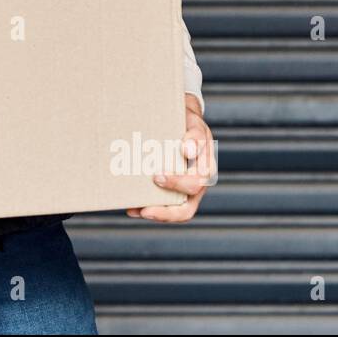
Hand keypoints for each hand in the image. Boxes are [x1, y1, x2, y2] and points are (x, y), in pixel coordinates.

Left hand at [125, 93, 215, 222]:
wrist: (182, 121)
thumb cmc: (189, 123)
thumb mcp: (195, 124)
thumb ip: (194, 136)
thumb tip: (188, 151)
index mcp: (206, 170)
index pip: (195, 185)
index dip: (177, 185)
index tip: (157, 176)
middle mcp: (198, 185)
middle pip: (187, 209)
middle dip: (165, 211)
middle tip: (144, 207)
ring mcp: (185, 191)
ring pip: (174, 213)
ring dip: (154, 215)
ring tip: (134, 211)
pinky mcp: (172, 192)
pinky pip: (162, 207)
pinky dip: (147, 209)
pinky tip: (131, 208)